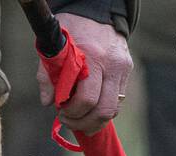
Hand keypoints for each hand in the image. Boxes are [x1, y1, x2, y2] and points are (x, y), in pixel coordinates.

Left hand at [37, 13, 132, 135]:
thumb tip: (48, 102)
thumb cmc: (72, 29)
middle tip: (70, 121)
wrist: (97, 12)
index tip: (61, 112)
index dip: (73, 112)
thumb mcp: (55, 47)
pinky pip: (118, 100)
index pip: (87, 99)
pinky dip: (103, 109)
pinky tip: (91, 108)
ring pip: (114, 109)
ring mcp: (122, 69)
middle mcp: (110, 64)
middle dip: (85, 123)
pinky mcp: (127, 71)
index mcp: (91, 57)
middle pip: (104, 110)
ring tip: (81, 120)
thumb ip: (47, 75)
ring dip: (96, 121)